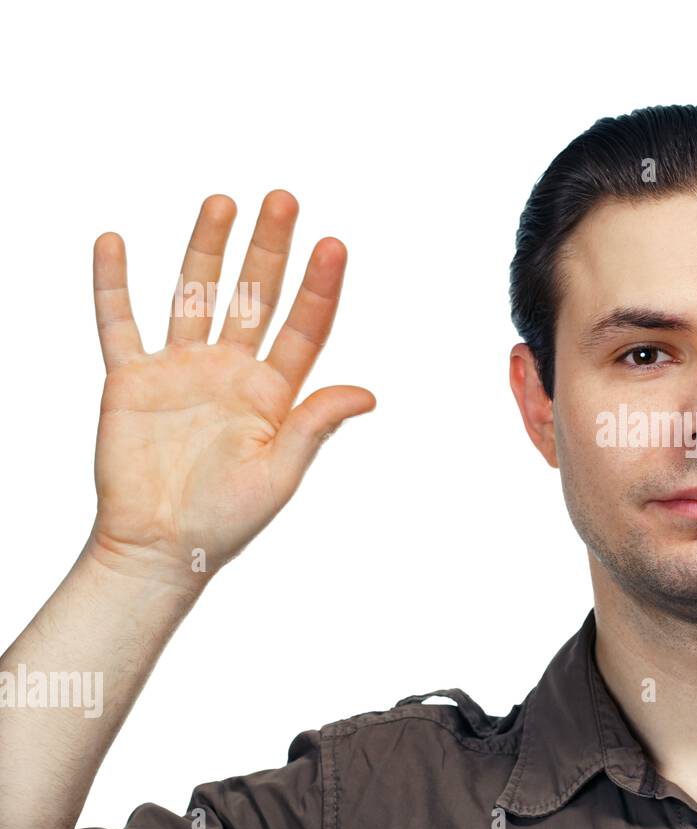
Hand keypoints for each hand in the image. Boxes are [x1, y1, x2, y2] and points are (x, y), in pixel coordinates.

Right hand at [86, 190, 374, 586]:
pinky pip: (118, 323)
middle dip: (269, 248)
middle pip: (254, 295)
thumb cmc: (227, 519)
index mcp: (274, 392)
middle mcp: (230, 370)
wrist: (161, 546)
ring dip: (206, 248)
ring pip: (193, 293)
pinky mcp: (131, 379)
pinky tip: (114, 242)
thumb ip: (315, 426)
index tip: (334, 245)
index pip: (303, 327)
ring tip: (222, 201)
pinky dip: (112, 284)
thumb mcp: (281, 474)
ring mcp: (180, 369)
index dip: (319, 287)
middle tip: (284, 198)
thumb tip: (368, 393)